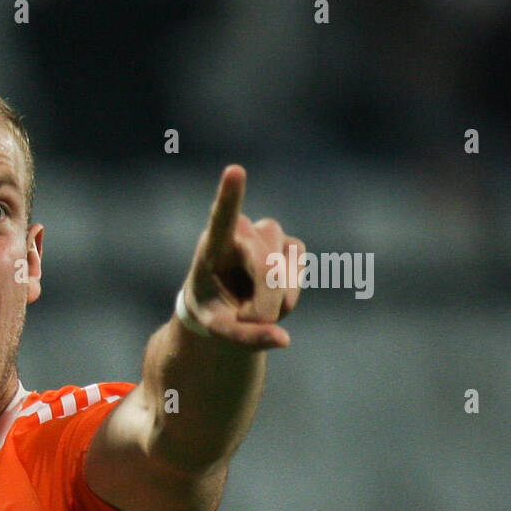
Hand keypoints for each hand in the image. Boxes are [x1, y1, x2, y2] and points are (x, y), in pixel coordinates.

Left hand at [179, 165, 303, 349]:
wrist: (222, 303)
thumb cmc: (212, 311)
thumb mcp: (218, 330)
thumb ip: (245, 338)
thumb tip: (284, 340)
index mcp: (214, 244)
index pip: (222, 217)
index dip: (231, 195)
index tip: (234, 170)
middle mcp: (244, 230)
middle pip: (266, 271)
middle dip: (262, 307)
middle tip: (245, 320)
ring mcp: (270, 234)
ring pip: (285, 274)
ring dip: (275, 303)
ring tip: (253, 305)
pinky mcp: (292, 245)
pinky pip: (299, 274)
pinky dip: (289, 297)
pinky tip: (273, 295)